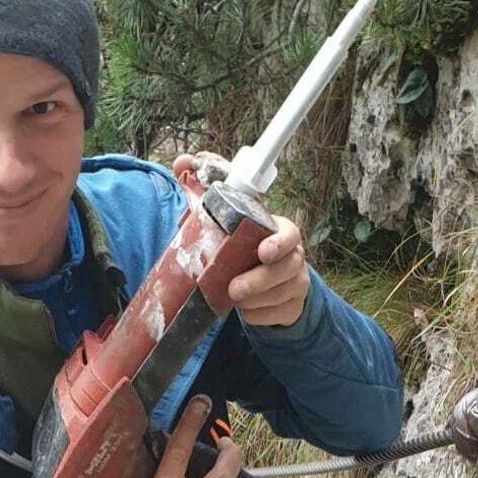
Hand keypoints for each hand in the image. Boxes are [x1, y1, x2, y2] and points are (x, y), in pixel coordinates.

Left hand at [172, 153, 310, 328]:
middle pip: (285, 269)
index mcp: (279, 232)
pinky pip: (277, 315)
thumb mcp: (224, 217)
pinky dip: (258, 316)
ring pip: (280, 294)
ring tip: (235, 300)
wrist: (259, 281)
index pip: (290, 234)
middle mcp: (293, 256)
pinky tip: (246, 311)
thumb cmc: (240, 245)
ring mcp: (295, 282)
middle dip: (259, 281)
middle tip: (234, 290)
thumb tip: (182, 161)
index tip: (263, 252)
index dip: (279, 243)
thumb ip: (204, 188)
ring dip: (255, 300)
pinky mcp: (291, 307)